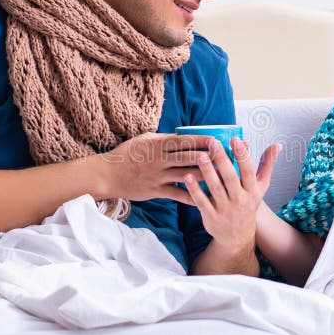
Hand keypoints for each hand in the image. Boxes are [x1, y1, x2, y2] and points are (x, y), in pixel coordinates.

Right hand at [97, 133, 214, 202]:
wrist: (108, 174)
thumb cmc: (128, 154)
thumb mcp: (144, 140)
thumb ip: (163, 139)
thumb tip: (183, 136)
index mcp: (158, 144)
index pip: (183, 140)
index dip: (201, 140)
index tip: (216, 140)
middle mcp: (159, 159)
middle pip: (188, 157)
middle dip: (208, 157)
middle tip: (225, 157)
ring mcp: (158, 175)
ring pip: (186, 175)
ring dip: (204, 176)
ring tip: (220, 177)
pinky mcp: (155, 190)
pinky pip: (177, 194)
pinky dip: (191, 196)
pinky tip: (205, 198)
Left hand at [183, 137, 281, 260]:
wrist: (237, 236)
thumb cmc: (248, 204)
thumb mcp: (261, 187)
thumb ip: (267, 165)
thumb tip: (277, 145)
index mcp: (252, 191)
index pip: (248, 170)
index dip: (242, 155)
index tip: (235, 139)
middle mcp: (240, 200)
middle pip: (230, 177)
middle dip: (222, 159)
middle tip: (213, 142)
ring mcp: (225, 210)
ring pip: (215, 188)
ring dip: (207, 172)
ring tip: (200, 156)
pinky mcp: (211, 217)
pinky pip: (202, 202)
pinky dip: (195, 190)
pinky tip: (187, 177)